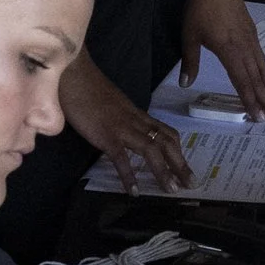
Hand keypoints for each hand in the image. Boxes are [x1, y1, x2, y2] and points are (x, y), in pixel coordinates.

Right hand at [58, 55, 191, 193]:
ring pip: (151, 150)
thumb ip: (120, 118)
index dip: (178, 151)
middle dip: (181, 164)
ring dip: (164, 171)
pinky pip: (121, 158)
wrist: (73, 73)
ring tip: (171, 190)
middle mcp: (135, 121)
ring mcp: (122, 127)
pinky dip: (129, 176)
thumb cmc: (86, 88)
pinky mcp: (106, 134)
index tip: (185, 168)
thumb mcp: (111, 104)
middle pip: (166, 142)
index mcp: (137, 114)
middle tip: (191, 184)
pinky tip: (133, 191)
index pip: (166, 132)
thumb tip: (122, 132)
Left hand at [178, 0, 264, 118]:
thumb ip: (190, 61)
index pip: (241, 81)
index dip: (249, 100)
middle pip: (257, 78)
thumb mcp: (189, 35)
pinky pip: (262, 58)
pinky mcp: (252, 33)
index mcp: (228, 51)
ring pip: (263, 69)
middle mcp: (244, 48)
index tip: (258, 117)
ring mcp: (251, 40)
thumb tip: (185, 84)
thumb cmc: (200, 7)